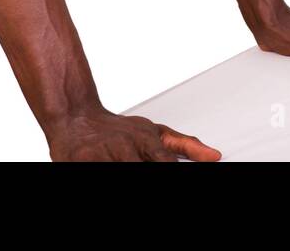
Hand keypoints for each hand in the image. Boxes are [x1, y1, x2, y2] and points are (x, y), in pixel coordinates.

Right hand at [46, 106, 222, 161]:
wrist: (74, 115)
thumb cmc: (117, 129)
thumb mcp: (154, 132)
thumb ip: (185, 145)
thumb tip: (215, 156)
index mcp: (144, 140)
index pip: (165, 161)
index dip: (170, 169)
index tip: (174, 172)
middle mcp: (123, 147)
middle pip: (138, 168)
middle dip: (144, 170)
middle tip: (142, 165)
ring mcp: (99, 156)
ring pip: (119, 171)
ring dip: (125, 171)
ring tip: (126, 164)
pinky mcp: (77, 162)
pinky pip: (96, 173)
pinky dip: (101, 173)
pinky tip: (109, 166)